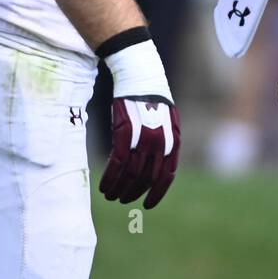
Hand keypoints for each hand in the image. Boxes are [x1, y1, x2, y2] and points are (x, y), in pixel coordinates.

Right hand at [98, 36, 179, 207]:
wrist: (138, 73)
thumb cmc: (150, 97)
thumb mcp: (165, 121)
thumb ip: (162, 143)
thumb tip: (153, 163)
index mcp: (173, 142)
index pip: (166, 176)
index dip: (156, 193)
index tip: (147, 204)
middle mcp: (160, 143)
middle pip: (146, 178)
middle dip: (133, 192)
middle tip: (122, 199)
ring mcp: (142, 139)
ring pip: (130, 174)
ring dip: (119, 189)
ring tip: (110, 196)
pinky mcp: (124, 134)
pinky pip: (117, 164)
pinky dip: (110, 178)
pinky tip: (104, 186)